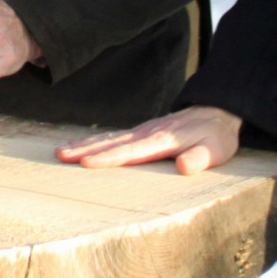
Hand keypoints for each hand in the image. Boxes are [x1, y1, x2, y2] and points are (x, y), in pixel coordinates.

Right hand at [57, 106, 241, 175]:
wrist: (217, 111)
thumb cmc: (216, 136)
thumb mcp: (216, 149)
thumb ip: (200, 158)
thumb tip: (185, 166)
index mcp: (162, 140)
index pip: (132, 151)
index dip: (109, 158)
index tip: (86, 163)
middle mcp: (148, 133)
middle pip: (112, 143)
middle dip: (85, 150)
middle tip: (59, 155)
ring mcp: (143, 131)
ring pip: (109, 138)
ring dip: (84, 145)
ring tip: (60, 151)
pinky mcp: (142, 132)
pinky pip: (114, 137)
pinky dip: (96, 142)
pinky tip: (81, 147)